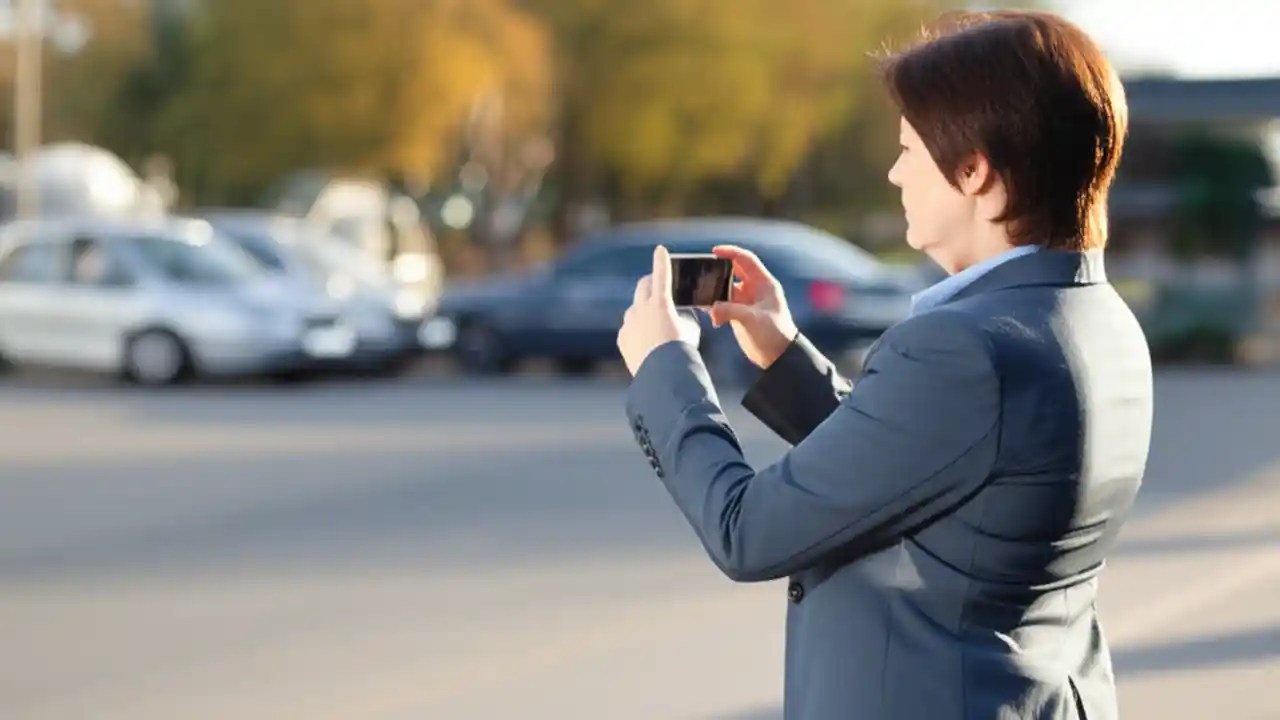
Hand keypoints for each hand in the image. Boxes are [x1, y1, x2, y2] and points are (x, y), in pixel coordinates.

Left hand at [617, 245, 698, 375]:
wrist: (662, 375)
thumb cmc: (681, 351)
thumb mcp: (688, 330)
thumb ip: (680, 317)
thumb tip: (674, 317)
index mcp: (661, 302)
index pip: (662, 274)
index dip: (662, 260)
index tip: (660, 249)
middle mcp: (642, 308)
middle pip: (644, 286)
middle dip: (651, 283)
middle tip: (656, 286)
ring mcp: (629, 322)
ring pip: (636, 309)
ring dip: (644, 311)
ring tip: (655, 327)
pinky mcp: (623, 337)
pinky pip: (630, 329)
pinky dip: (637, 332)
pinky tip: (646, 345)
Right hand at [708, 245, 797, 368]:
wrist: (779, 357)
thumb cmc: (774, 335)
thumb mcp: (752, 320)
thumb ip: (729, 310)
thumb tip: (711, 308)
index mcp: (764, 284)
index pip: (745, 260)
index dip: (730, 252)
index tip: (714, 252)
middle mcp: (755, 289)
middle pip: (732, 272)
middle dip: (717, 274)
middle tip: (703, 276)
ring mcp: (747, 302)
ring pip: (725, 290)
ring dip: (714, 295)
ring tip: (703, 299)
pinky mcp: (740, 314)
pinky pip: (723, 305)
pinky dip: (715, 308)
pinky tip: (711, 316)